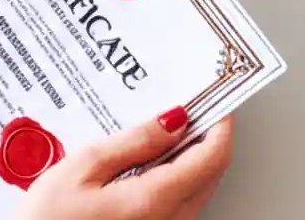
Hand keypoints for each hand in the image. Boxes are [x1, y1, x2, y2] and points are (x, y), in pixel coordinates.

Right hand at [14, 109, 234, 219]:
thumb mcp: (84, 167)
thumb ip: (135, 142)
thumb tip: (173, 121)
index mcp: (156, 200)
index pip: (212, 156)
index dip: (220, 122)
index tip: (216, 99)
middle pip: (211, 173)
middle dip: (209, 136)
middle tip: (193, 106)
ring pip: (198, 190)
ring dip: (193, 157)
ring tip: (168, 130)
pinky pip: (181, 205)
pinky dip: (178, 178)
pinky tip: (153, 163)